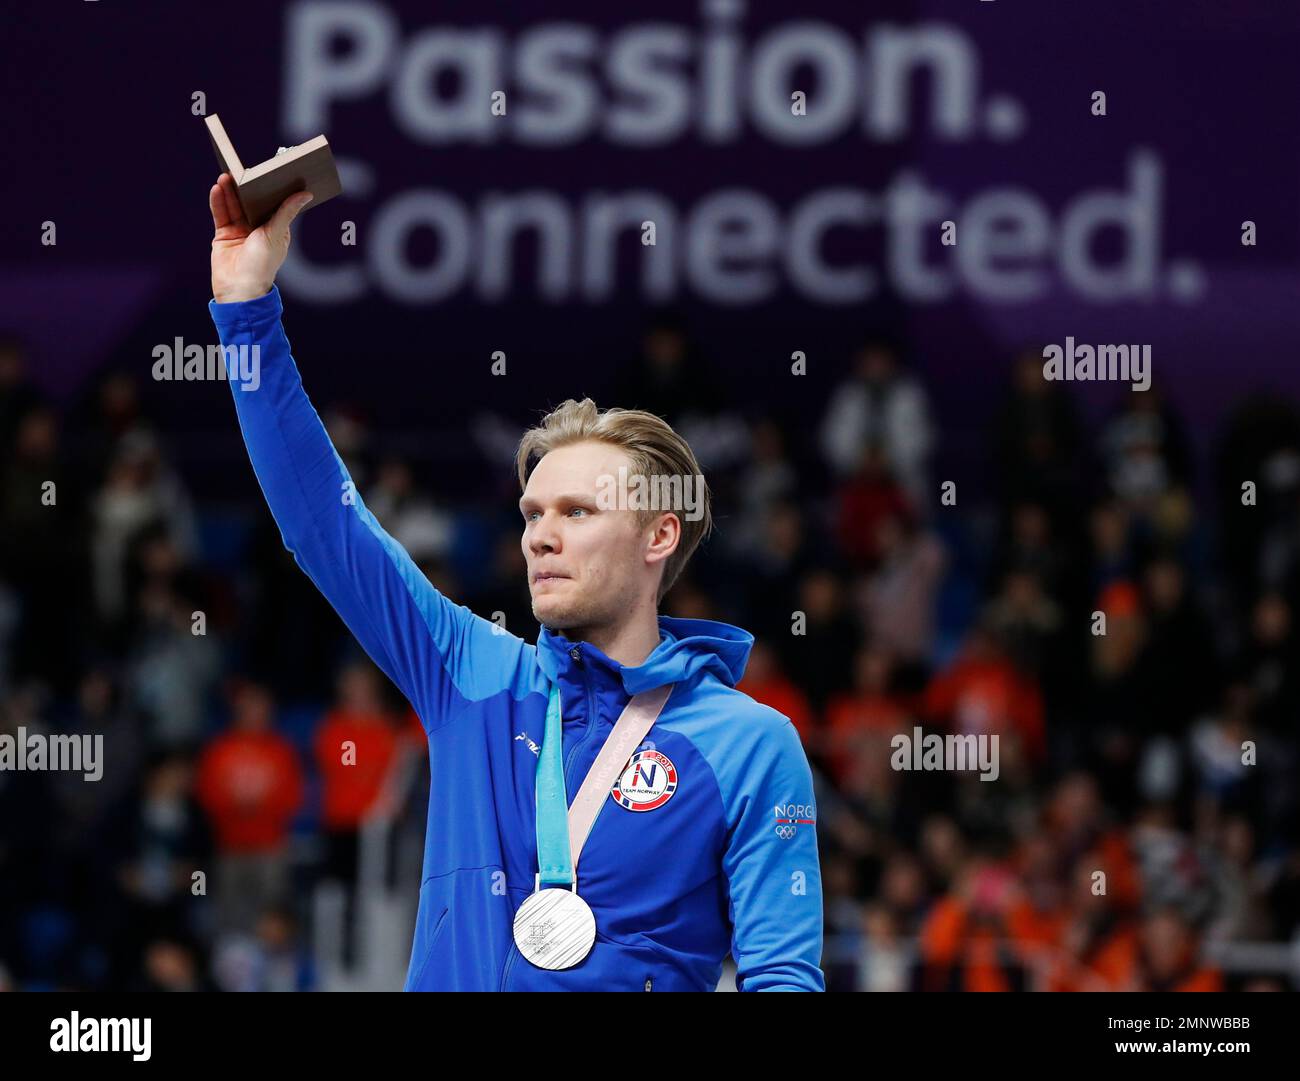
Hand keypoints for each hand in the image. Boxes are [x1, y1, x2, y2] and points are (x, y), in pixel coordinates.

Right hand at [209, 173, 312, 303]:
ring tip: (227, 175)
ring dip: (230, 192)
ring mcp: (240, 231)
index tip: (268, 170)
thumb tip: (305, 194)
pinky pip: (221, 214)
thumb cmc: (262, 266)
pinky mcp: (224, 235)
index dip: (269, 189)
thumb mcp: (276, 235)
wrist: (239, 290)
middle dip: (246, 187)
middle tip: (242, 169)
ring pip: (234, 206)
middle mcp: (258, 228)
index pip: (272, 204)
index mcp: (275, 229)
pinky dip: (218, 201)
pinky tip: (217, 188)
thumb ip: (286, 212)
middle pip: (251, 202)